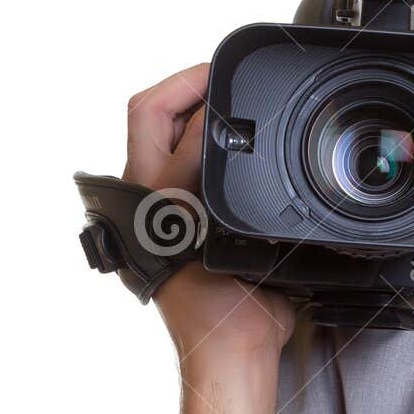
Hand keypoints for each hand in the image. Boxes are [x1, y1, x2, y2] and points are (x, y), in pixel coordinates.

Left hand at [124, 64, 295, 365]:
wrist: (235, 344)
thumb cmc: (210, 300)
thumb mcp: (196, 216)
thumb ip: (199, 163)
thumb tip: (213, 114)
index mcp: (145, 189)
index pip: (153, 111)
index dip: (185, 82)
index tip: (222, 69)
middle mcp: (160, 195)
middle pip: (168, 120)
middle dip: (202, 94)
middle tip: (239, 84)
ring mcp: (190, 209)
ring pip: (198, 147)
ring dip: (221, 125)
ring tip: (254, 113)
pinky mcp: (221, 225)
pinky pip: (229, 178)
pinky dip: (245, 160)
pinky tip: (268, 158)